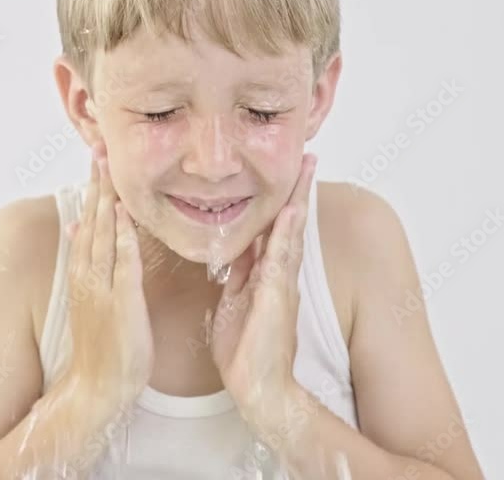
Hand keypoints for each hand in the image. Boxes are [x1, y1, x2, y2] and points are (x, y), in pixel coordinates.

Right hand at [64, 144, 153, 411]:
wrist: (95, 387)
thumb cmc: (100, 348)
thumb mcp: (87, 299)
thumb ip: (85, 263)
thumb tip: (76, 230)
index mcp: (83, 273)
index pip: (87, 223)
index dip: (92, 190)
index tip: (97, 160)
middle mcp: (87, 274)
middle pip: (91, 220)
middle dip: (96, 183)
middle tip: (98, 148)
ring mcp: (101, 286)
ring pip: (102, 233)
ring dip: (104, 198)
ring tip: (106, 166)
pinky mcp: (119, 301)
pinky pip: (122, 260)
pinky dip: (121, 234)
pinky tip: (121, 211)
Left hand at [209, 153, 316, 436]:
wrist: (257, 386)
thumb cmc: (246, 351)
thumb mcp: (234, 302)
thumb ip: (238, 276)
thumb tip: (233, 251)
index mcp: (265, 275)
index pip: (272, 228)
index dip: (279, 200)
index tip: (285, 171)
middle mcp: (278, 274)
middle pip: (289, 223)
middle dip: (298, 189)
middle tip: (307, 154)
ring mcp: (281, 284)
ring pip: (291, 233)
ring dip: (299, 200)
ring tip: (307, 167)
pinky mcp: (277, 297)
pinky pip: (282, 259)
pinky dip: (287, 234)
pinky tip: (292, 211)